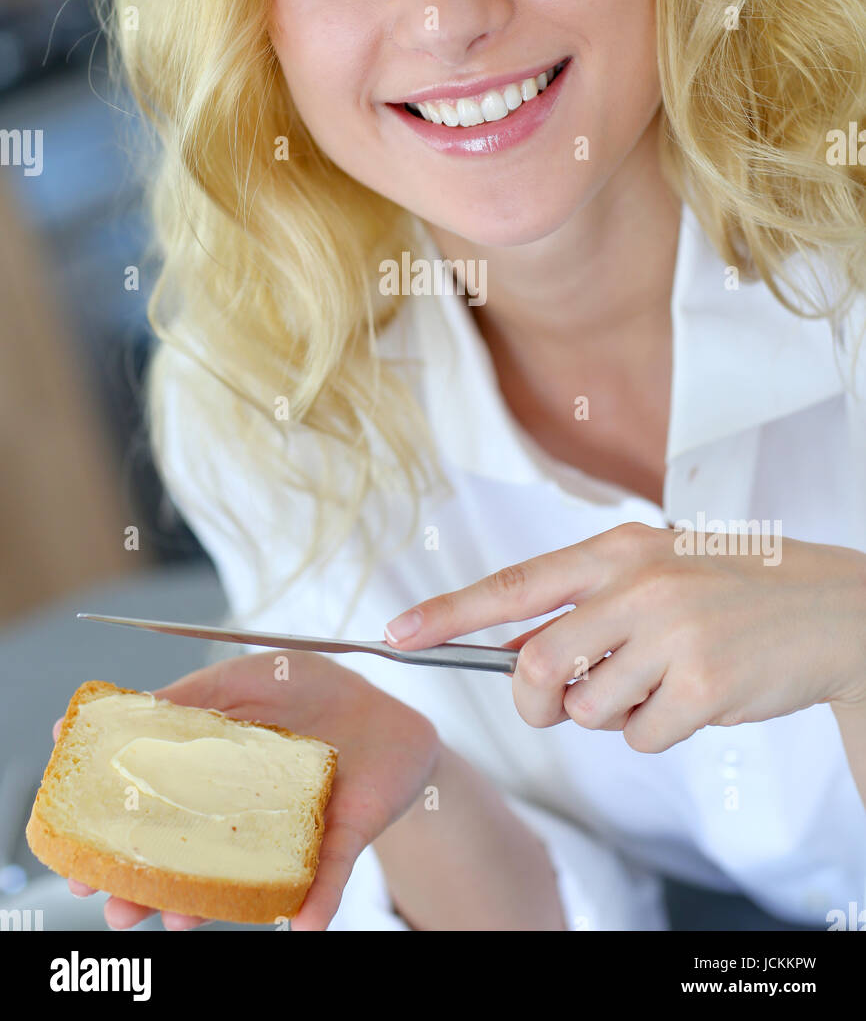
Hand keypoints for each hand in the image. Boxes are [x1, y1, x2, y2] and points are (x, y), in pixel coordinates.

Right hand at [54, 650, 438, 930]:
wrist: (391, 709)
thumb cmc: (311, 690)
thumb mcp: (247, 677)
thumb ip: (196, 696)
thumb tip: (137, 708)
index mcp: (212, 774)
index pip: (155, 810)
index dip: (114, 833)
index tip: (72, 854)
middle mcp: (245, 813)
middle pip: (188, 858)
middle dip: (144, 887)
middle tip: (113, 907)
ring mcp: (292, 830)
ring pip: (245, 878)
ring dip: (209, 904)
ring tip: (177, 920)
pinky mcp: (343, 838)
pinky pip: (330, 875)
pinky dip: (317, 902)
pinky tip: (301, 924)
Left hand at [383, 520, 865, 750]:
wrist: (830, 609)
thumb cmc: (731, 590)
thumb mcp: (658, 567)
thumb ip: (589, 600)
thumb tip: (517, 651)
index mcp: (619, 548)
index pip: (515, 583)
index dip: (449, 613)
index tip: (397, 634)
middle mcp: (639, 584)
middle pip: (536, 663)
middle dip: (535, 701)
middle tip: (559, 703)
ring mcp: (673, 633)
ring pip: (587, 709)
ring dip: (610, 715)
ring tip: (658, 683)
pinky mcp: (705, 685)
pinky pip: (639, 738)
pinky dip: (653, 733)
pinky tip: (692, 699)